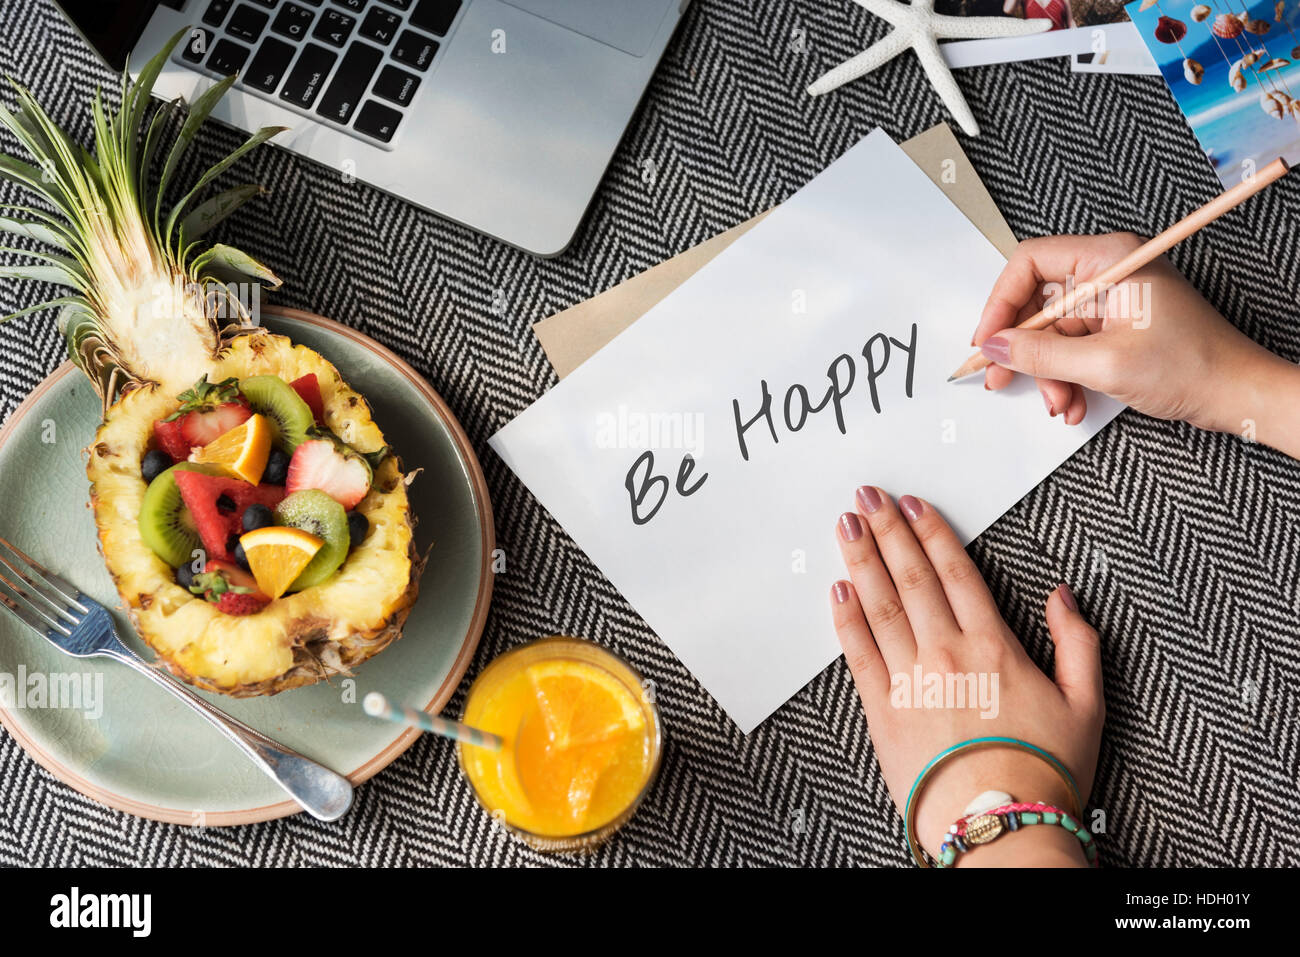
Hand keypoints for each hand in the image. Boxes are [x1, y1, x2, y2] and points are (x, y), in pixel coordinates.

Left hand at [831, 487, 1103, 865]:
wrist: (1001, 825)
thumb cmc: (1044, 772)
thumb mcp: (1086, 704)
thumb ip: (1078, 643)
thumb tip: (1062, 596)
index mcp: (994, 646)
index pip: (956, 572)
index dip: (931, 532)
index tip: (913, 504)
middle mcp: (946, 653)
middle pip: (911, 577)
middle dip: (887, 531)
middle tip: (867, 496)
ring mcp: (910, 679)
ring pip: (879, 605)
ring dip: (860, 560)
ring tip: (846, 526)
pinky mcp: (882, 709)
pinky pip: (858, 652)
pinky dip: (846, 617)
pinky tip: (837, 590)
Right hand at [973, 233, 1299, 457]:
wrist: (1238, 395)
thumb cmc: (1195, 366)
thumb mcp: (1104, 363)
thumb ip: (1041, 354)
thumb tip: (995, 347)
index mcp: (1110, 258)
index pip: (1030, 263)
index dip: (1000, 303)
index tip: (987, 340)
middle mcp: (1108, 271)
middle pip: (1036, 301)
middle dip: (1024, 348)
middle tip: (1001, 377)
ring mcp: (1113, 298)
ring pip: (1052, 332)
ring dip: (1047, 372)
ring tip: (1059, 402)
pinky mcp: (1116, 325)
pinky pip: (1071, 347)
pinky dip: (1065, 376)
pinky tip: (1072, 401)